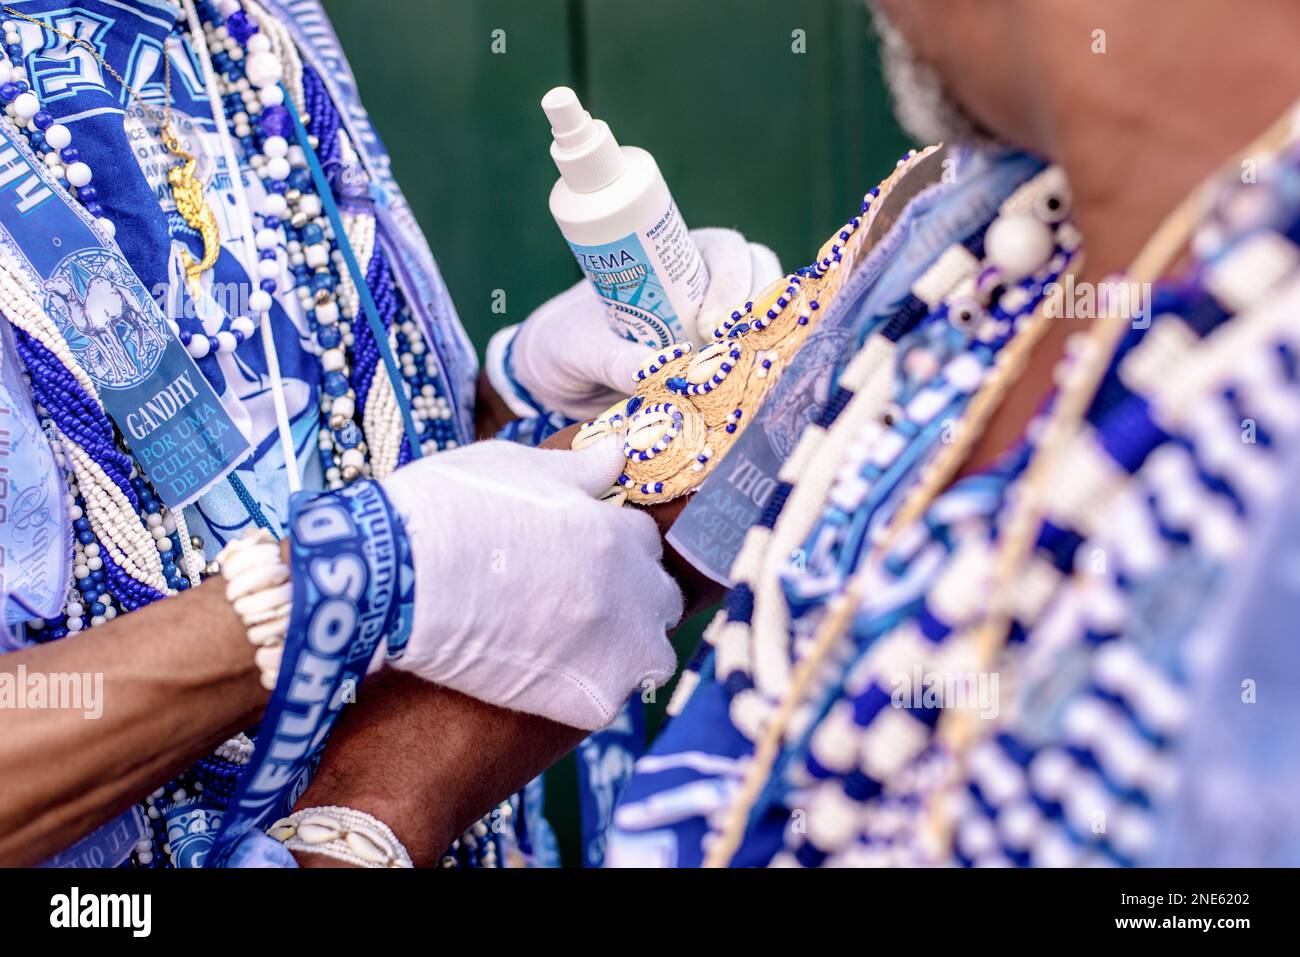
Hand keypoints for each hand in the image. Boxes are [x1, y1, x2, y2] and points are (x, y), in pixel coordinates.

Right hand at [379, 438, 681, 730]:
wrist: (400, 578)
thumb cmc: (445, 509)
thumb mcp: (514, 465)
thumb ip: (577, 468)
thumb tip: (617, 453)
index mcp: (614, 530)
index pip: (645, 543)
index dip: (612, 550)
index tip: (579, 561)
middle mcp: (631, 588)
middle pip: (660, 600)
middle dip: (629, 601)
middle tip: (572, 606)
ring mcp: (617, 646)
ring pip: (649, 657)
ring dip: (622, 653)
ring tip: (567, 651)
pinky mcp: (591, 698)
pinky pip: (609, 701)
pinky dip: (584, 694)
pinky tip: (543, 681)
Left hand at [488, 228, 781, 419]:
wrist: (559, 380)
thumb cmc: (567, 340)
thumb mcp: (581, 347)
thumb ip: (612, 357)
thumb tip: (655, 372)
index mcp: (678, 260)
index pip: (728, 253)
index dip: (732, 281)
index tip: (711, 325)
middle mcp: (709, 292)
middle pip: (765, 289)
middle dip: (761, 319)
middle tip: (729, 358)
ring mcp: (719, 334)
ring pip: (767, 334)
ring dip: (762, 358)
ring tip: (736, 387)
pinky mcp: (718, 374)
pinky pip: (748, 378)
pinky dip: (750, 392)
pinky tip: (736, 411)